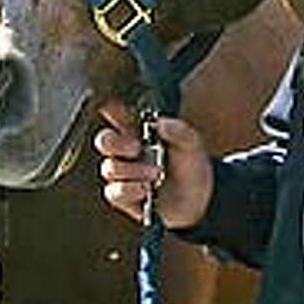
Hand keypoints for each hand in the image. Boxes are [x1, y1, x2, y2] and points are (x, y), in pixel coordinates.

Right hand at [92, 100, 212, 227]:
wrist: (199, 199)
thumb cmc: (190, 165)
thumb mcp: (191, 144)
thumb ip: (179, 131)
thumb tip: (161, 123)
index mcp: (137, 130)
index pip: (115, 113)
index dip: (107, 107)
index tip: (108, 104)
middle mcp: (125, 150)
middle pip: (104, 141)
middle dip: (115, 143)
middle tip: (136, 147)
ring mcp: (122, 174)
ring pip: (109, 168)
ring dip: (133, 171)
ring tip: (156, 174)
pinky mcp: (123, 197)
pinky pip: (114, 192)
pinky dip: (129, 189)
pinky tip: (145, 189)